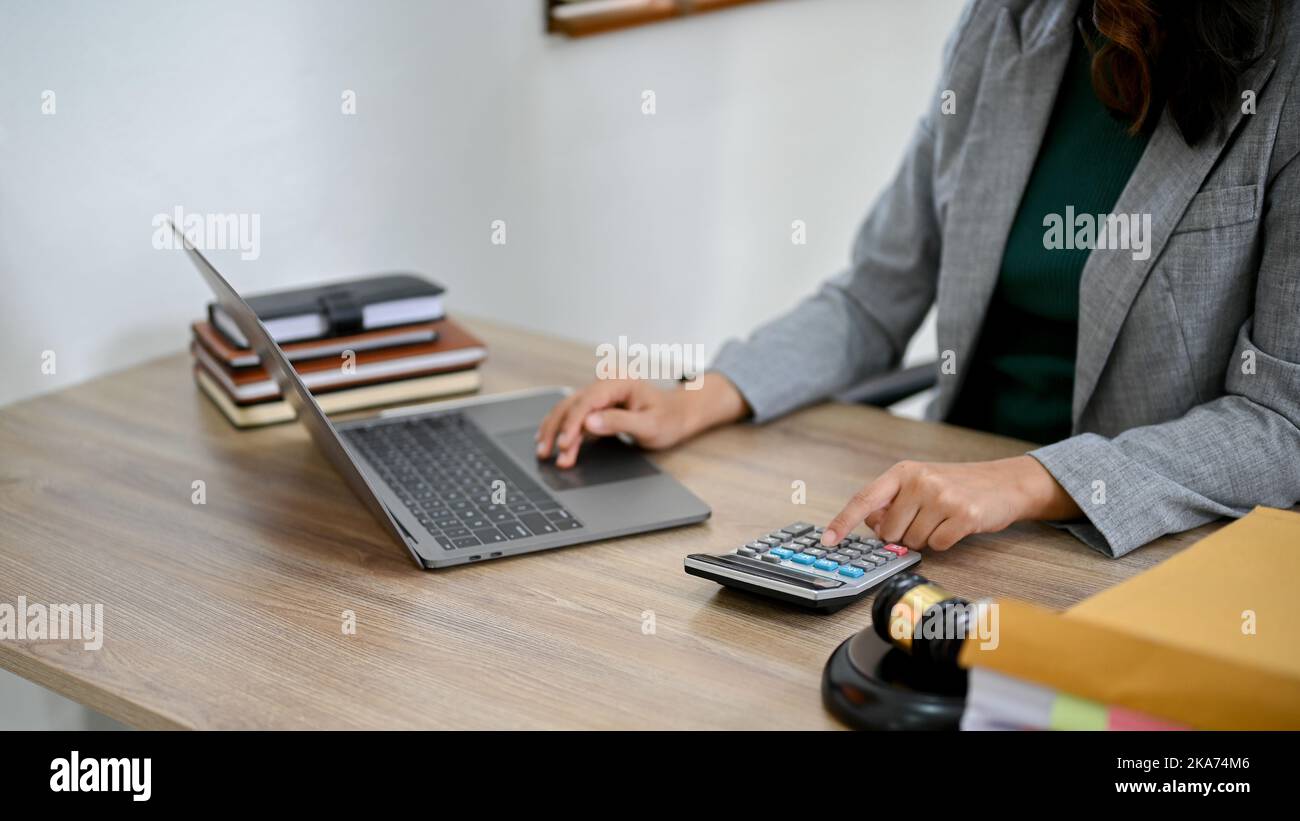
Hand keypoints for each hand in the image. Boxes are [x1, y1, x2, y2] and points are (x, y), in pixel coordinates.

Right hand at [535, 372, 748, 467]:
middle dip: (558, 430)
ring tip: (545, 453)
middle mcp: (606, 384)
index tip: (565, 444)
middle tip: (548, 454)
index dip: (572, 423)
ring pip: (568, 411)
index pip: (587, 401)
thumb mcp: (649, 425)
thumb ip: (619, 423)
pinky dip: (562, 431)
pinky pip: (574, 417)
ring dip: (555, 432)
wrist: (677, 415)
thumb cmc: (668, 419)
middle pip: (572, 405)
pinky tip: (551, 442)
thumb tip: (589, 423)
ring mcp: (599, 395)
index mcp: (619, 383)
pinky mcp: (597, 406)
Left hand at [821, 456, 1080, 550]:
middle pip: (889, 531)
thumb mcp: (920, 484)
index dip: (843, 521)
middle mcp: (920, 481)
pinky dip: (945, 542)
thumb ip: (892, 502)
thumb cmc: (957, 485)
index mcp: (903, 472)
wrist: (1004, 483)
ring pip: (913, 541)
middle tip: (924, 520)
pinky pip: (938, 545)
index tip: (828, 539)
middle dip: (903, 534)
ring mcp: (942, 497)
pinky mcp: (963, 515)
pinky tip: (956, 526)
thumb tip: (872, 525)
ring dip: (926, 538)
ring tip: (943, 519)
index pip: (865, 499)